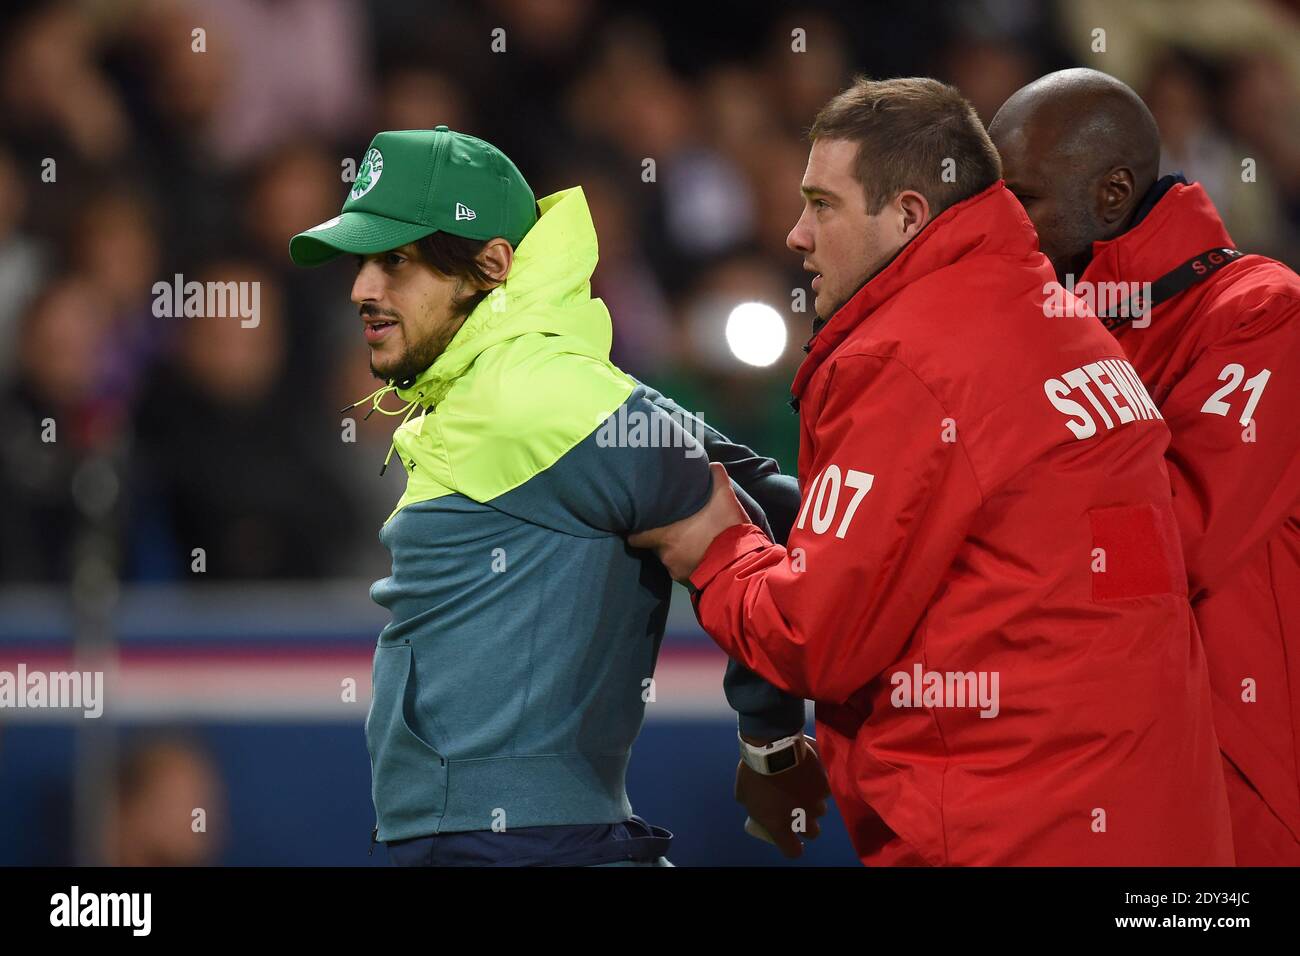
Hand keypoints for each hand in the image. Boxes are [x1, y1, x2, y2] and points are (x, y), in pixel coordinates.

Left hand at [628, 462, 748, 580]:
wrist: (742, 566)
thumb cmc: (727, 531)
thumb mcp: (725, 498)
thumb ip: (716, 478)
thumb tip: (712, 465)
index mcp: (666, 537)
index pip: (636, 537)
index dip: (636, 530)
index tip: (639, 523)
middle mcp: (667, 557)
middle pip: (655, 546)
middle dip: (662, 538)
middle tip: (671, 528)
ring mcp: (677, 573)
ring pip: (670, 559)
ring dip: (677, 551)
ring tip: (689, 541)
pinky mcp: (690, 584)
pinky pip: (683, 571)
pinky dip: (688, 564)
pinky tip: (700, 556)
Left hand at [736, 735, 830, 858]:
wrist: (772, 747)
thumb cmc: (754, 772)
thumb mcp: (743, 792)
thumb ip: (751, 803)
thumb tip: (752, 804)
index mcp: (779, 825)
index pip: (793, 851)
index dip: (792, 846)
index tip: (790, 839)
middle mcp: (801, 818)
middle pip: (813, 832)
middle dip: (807, 823)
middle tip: (799, 809)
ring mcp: (815, 802)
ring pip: (821, 810)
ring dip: (813, 803)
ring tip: (804, 787)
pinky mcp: (824, 785)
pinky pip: (824, 789)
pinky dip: (818, 784)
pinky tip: (809, 772)